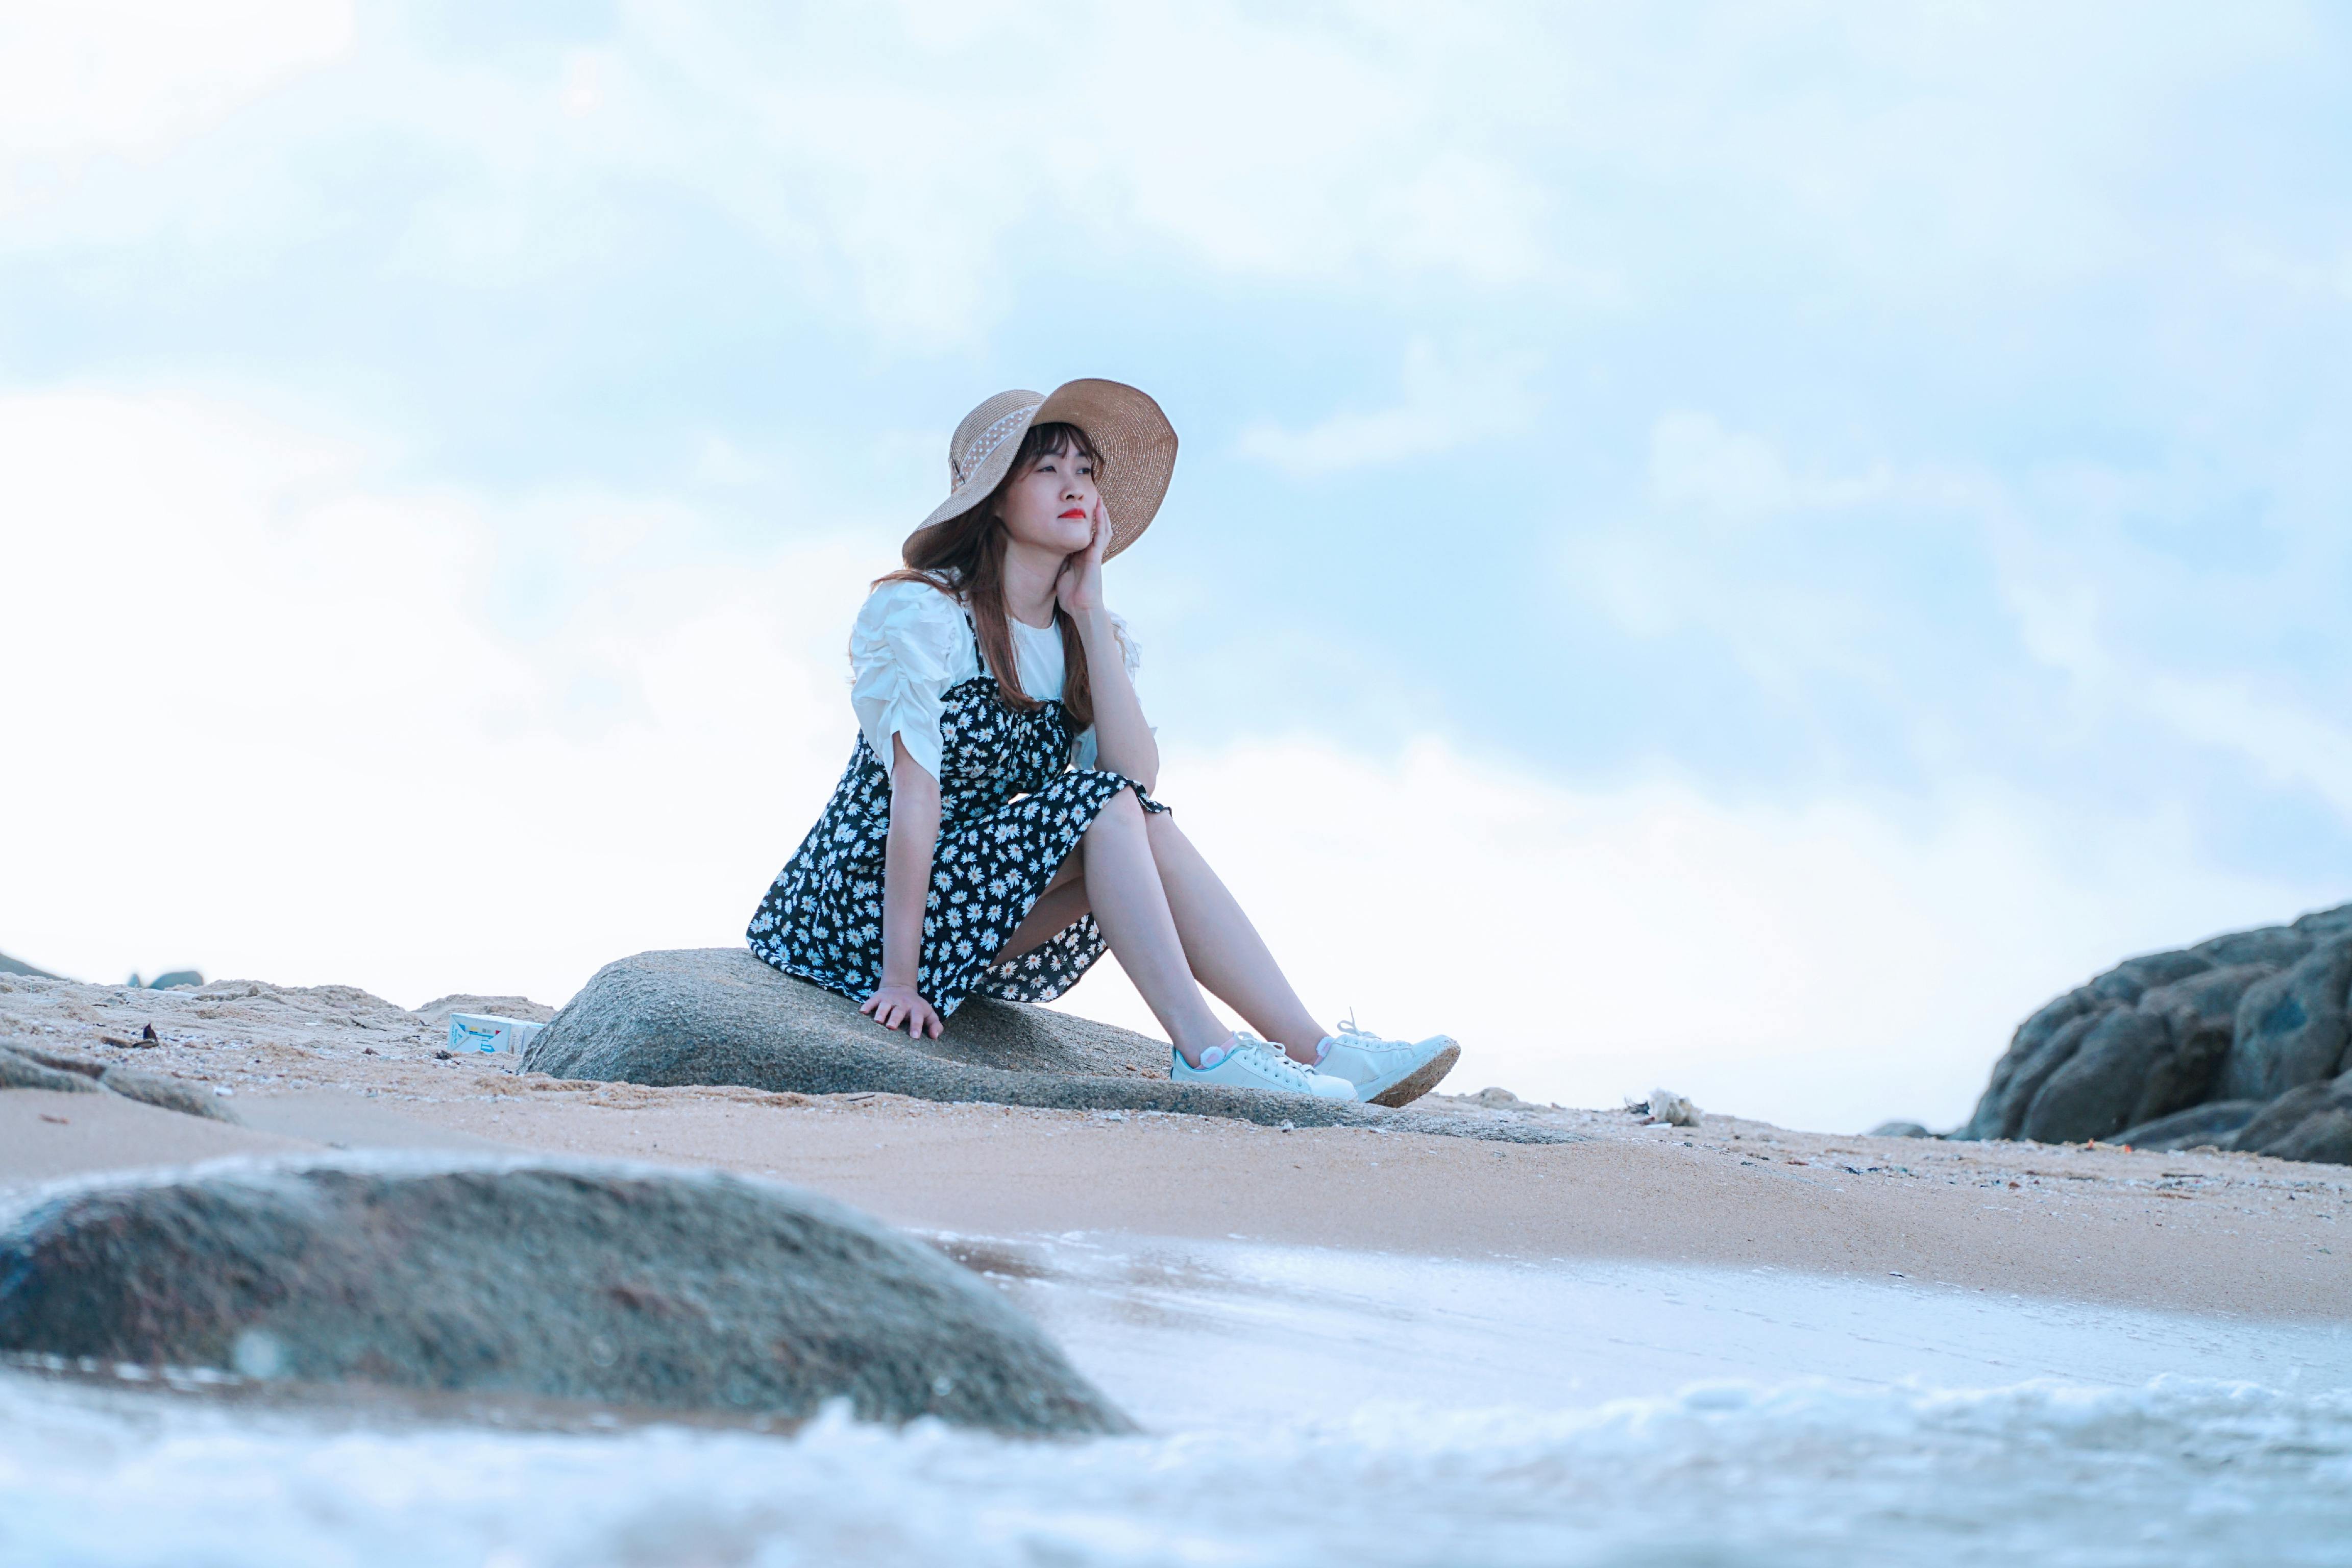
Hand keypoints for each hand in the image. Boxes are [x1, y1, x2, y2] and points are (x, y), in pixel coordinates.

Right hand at [861, 982, 942, 1039]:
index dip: (916, 1026)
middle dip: (895, 1019)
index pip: (917, 1017)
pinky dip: (867, 1005)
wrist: (901, 987)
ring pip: (885, 1006)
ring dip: (881, 1012)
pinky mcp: (878, 997)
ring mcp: (889, 1000)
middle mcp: (902, 1003)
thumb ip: (935, 1025)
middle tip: (891, 1027)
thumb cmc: (916, 1007)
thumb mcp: (928, 1014)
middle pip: (899, 1011)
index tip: (915, 1037)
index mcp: (916, 1008)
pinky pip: (872, 1001)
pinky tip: (862, 1011)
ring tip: (877, 1021)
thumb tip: (935, 1036)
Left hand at [1054, 498, 1109, 620]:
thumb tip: (1048, 553)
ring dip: (1101, 514)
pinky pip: (1100, 535)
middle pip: (1095, 529)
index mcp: (1081, 557)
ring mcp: (1094, 554)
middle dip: (1095, 514)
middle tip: (1092, 498)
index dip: (1082, 522)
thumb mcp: (1060, 575)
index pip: (1083, 535)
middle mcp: (1089, 553)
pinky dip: (1100, 521)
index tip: (1077, 509)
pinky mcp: (1096, 556)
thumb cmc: (1071, 597)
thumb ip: (1059, 563)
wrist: (1081, 608)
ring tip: (1098, 499)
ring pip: (1102, 529)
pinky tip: (1099, 509)